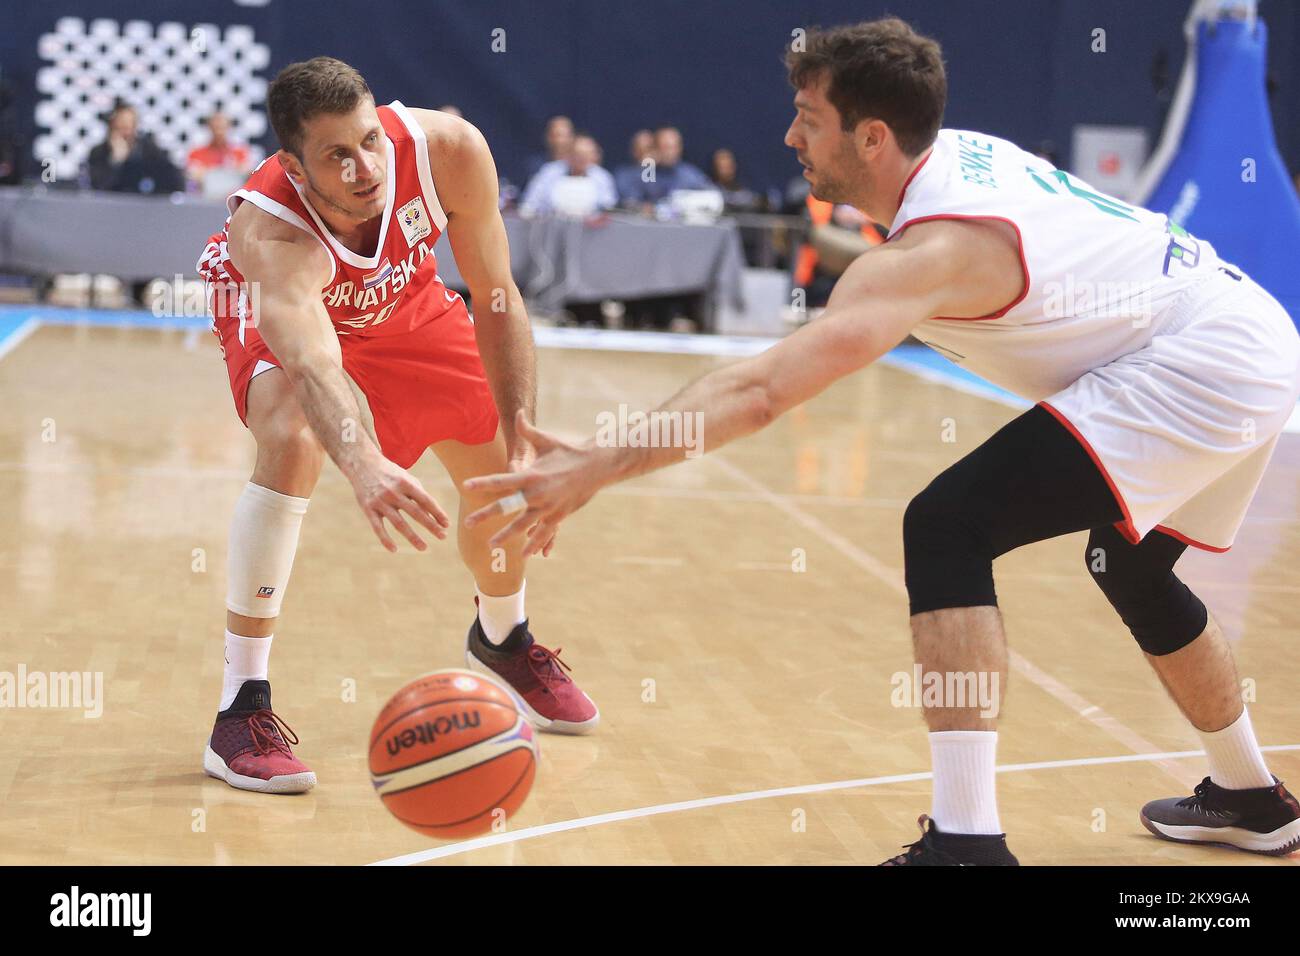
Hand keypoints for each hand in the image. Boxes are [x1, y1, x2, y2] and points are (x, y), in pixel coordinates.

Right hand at [349, 453, 450, 551]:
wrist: (362, 463)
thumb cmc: (390, 473)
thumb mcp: (406, 478)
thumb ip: (419, 495)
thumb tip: (433, 515)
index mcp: (406, 483)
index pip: (426, 500)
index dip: (437, 513)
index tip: (447, 524)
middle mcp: (394, 492)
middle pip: (416, 512)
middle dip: (431, 525)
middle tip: (443, 537)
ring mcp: (380, 501)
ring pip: (399, 523)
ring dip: (413, 537)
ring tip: (424, 548)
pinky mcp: (368, 508)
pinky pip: (378, 527)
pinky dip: (385, 539)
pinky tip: (394, 550)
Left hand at [463, 409, 611, 556]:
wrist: (598, 465)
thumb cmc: (569, 451)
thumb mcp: (546, 440)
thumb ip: (527, 430)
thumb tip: (517, 412)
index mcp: (531, 474)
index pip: (501, 480)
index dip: (483, 483)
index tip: (466, 486)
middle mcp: (538, 493)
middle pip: (507, 506)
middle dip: (486, 514)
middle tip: (468, 522)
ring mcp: (549, 507)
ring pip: (523, 525)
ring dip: (507, 535)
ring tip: (490, 544)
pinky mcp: (559, 516)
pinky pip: (544, 532)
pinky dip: (535, 544)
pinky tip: (525, 555)